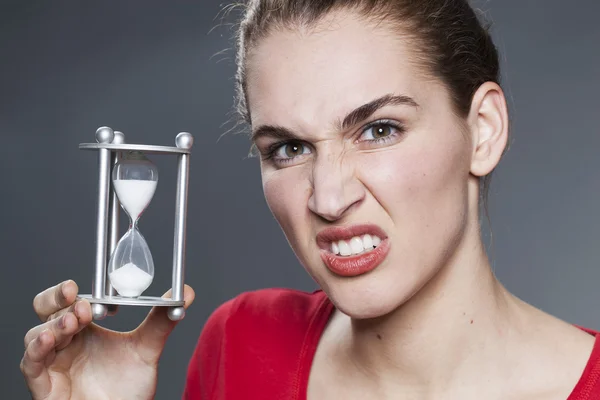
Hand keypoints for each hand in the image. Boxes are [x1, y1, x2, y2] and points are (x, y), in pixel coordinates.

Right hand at [20, 280, 194, 399]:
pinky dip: (37, 350)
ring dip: (54, 324)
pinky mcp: (45, 386)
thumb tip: (186, 292)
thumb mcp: (146, 349)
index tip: (82, 285)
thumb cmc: (126, 388)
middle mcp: (65, 341)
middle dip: (55, 298)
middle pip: (46, 310)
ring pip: (38, 335)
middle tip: (74, 294)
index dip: (69, 291)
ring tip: (75, 320)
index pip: (68, 300)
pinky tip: (49, 340)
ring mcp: (52, 362)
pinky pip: (31, 365)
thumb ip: (161, 321)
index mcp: (84, 327)